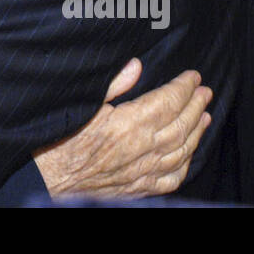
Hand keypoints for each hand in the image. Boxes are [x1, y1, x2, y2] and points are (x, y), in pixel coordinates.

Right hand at [33, 59, 211, 198]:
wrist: (48, 180)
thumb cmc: (61, 141)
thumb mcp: (83, 104)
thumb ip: (114, 85)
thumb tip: (136, 65)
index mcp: (129, 124)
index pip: (168, 101)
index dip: (184, 87)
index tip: (193, 76)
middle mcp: (142, 149)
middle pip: (180, 124)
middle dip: (195, 104)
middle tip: (205, 90)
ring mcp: (143, 171)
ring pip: (182, 150)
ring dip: (197, 131)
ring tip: (205, 115)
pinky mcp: (138, 188)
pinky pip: (172, 177)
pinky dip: (186, 163)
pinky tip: (190, 152)